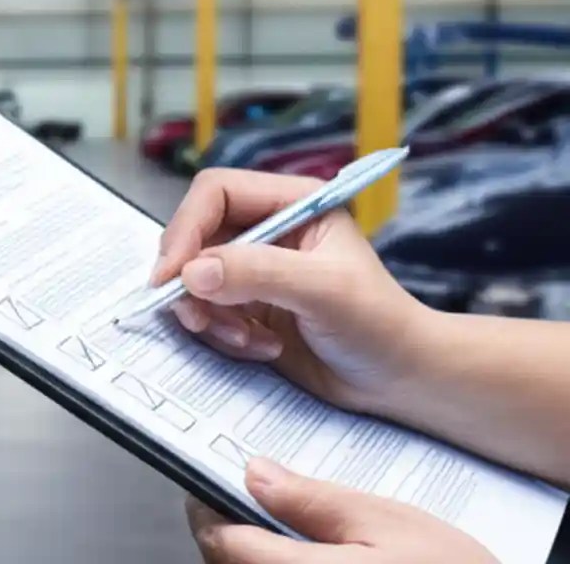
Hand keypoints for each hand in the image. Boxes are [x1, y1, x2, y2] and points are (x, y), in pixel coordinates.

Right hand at [152, 169, 430, 412]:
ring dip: (208, 315)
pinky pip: (205, 313)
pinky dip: (221, 335)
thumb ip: (259, 274)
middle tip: (201, 318)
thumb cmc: (379, 324)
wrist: (398, 380)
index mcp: (292, 203)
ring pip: (192, 279)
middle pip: (194, 236)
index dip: (188, 228)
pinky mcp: (245, 307)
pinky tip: (262, 347)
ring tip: (248, 339)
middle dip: (191, 281)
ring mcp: (253, 270)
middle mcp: (267, 230)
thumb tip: (192, 273)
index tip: (173, 274)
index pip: (216, 192)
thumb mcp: (324, 291)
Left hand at [186, 458, 496, 563]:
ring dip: (249, 554)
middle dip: (226, 528)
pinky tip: (302, 552)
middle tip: (244, 496)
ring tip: (276, 522)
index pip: (218, 540)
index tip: (211, 481)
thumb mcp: (386, 523)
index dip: (207, 505)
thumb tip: (256, 474)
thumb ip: (313, 500)